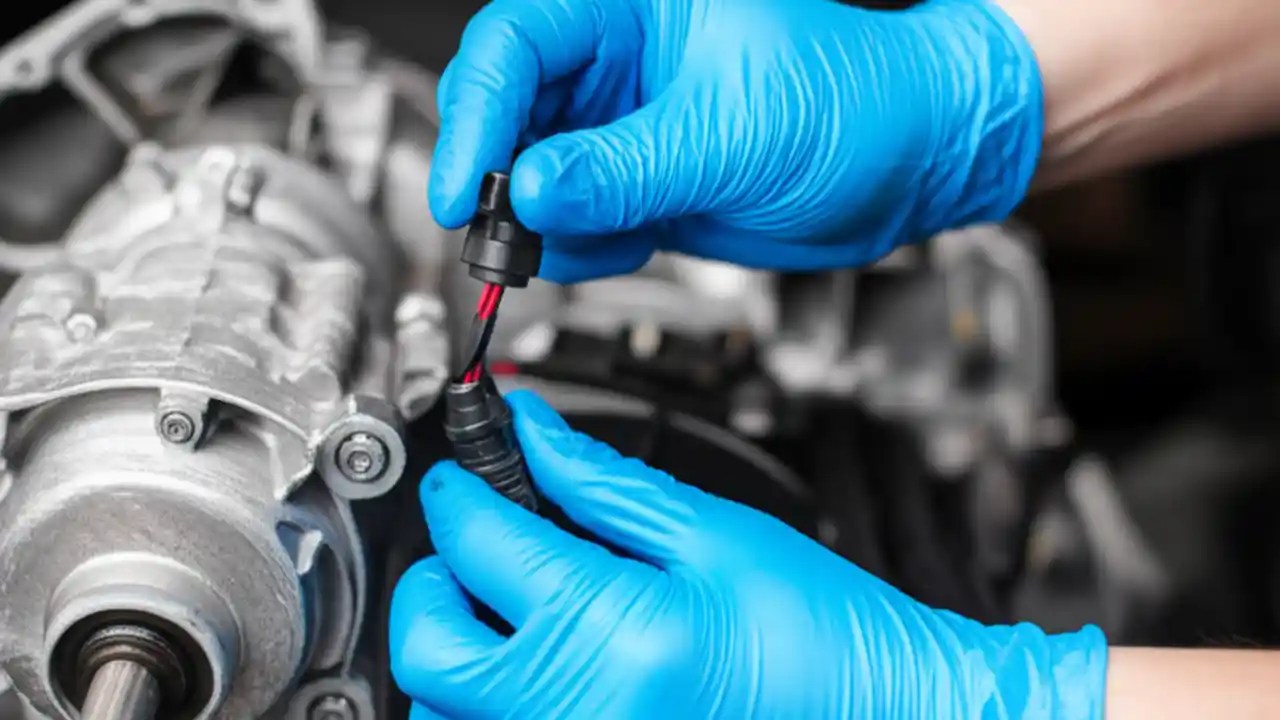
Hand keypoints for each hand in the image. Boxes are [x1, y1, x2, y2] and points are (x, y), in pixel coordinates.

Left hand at [390, 391, 1105, 718]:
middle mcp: (580, 713)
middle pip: (429, 646)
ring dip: (457, 645)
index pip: (482, 546)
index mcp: (616, 632)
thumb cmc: (825, 633)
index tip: (466, 473)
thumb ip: (606, 485)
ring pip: (445, 709)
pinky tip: (541, 660)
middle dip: (433, 580)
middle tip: (476, 544)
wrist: (891, 713)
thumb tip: (532, 434)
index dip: (461, 491)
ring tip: (515, 603)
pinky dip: (489, 699)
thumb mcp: (715, 533)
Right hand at [429, 0, 1042, 282]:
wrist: (913, 165)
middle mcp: (616, 67)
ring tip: (592, 241)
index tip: (465, 188)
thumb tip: (530, 192)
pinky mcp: (637, 186)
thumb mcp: (730, 135)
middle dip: (498, 176)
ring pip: (531, 176)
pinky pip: (573, 221)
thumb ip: (622, 169)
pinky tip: (627, 246)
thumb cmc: (856, 103)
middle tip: (498, 233)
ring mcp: (623, 130)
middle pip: (506, 111)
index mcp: (632, 11)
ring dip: (539, 223)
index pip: (517, 45)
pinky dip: (582, 247)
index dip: (478, 117)